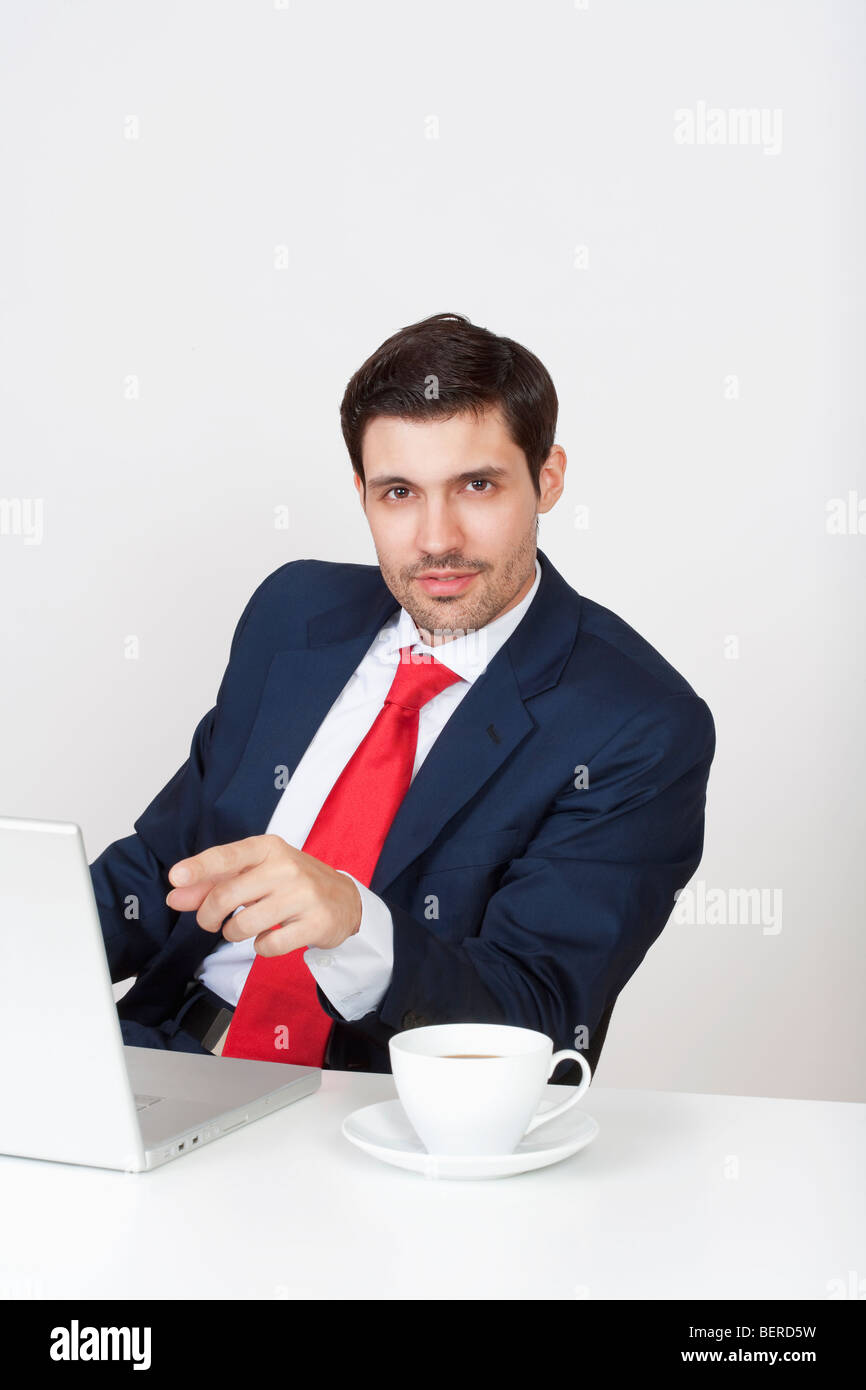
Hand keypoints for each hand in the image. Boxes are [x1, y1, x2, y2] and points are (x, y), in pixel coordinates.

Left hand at [164, 834, 361, 955]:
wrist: (344, 899)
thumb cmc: (291, 882)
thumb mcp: (256, 873)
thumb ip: (215, 882)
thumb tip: (176, 896)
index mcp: (269, 848)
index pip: (228, 856)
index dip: (199, 867)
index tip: (175, 878)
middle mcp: (286, 867)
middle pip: (227, 896)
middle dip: (208, 915)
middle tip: (209, 921)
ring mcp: (303, 895)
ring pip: (244, 925)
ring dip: (232, 933)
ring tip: (241, 929)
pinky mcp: (315, 923)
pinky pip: (269, 945)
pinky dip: (261, 947)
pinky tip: (270, 937)